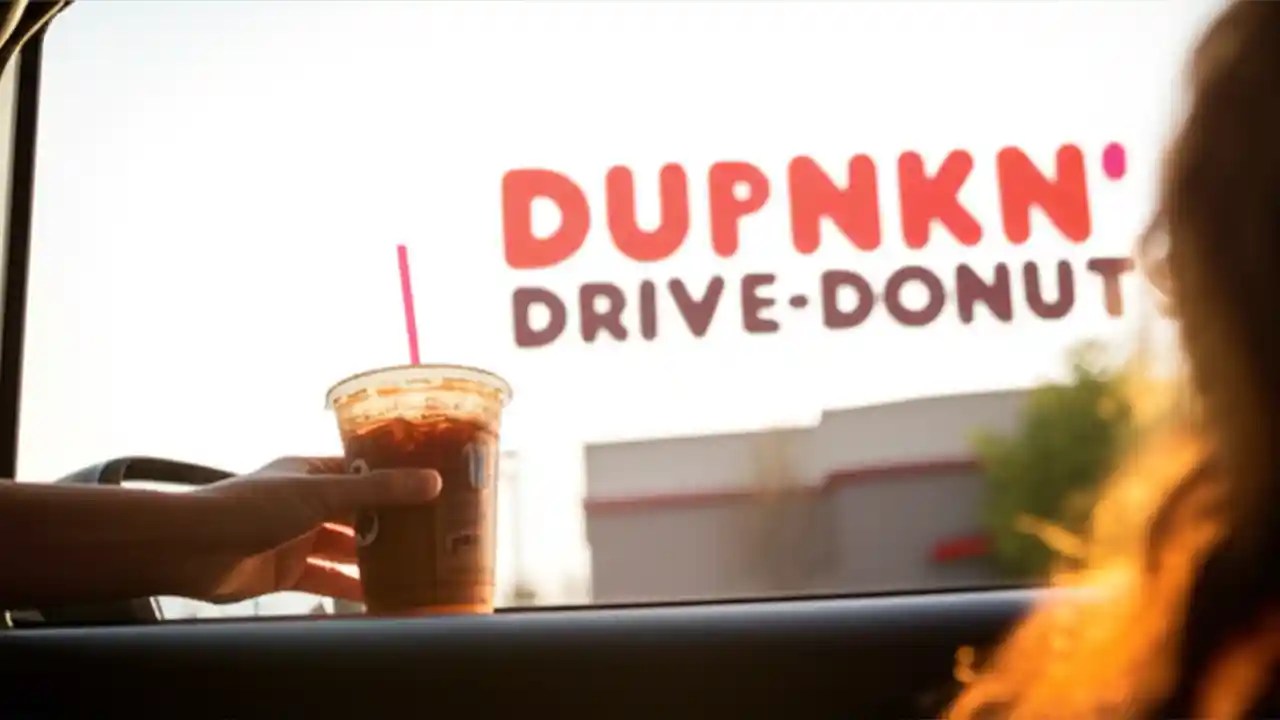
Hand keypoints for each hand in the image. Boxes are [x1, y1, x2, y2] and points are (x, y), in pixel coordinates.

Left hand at [179, 457, 440, 603]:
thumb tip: (432, 481)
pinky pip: (326, 580)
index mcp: (310, 471)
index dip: (393, 475)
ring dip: (373, 557)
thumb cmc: (251, 507)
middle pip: (356, 511)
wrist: (194, 549)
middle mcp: (305, 502)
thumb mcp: (322, 493)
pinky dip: (349, 588)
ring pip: (344, 548)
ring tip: (415, 565)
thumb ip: (376, 491)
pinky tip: (379, 596)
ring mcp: (296, 538)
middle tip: (432, 530)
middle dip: (389, 521)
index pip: (360, 470)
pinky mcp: (287, 572)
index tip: (430, 484)